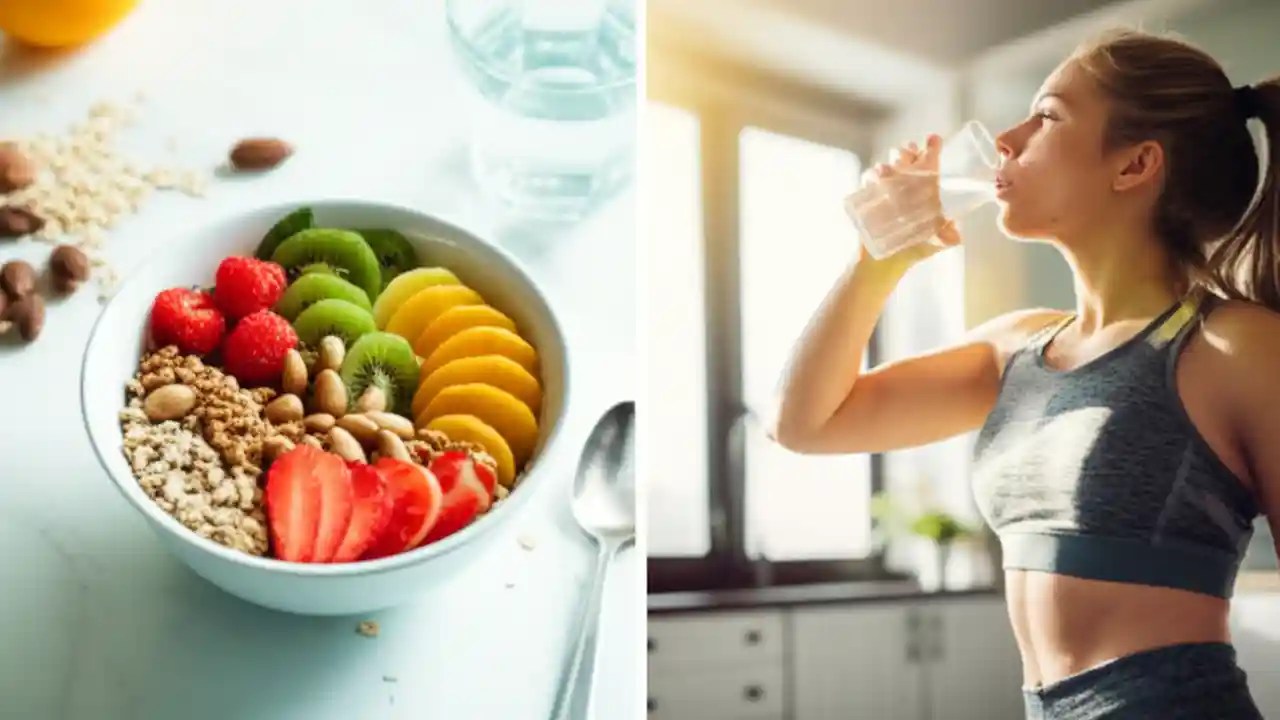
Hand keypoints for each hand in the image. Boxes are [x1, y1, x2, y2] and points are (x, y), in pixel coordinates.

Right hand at [855, 134, 961, 269]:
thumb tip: (957, 235)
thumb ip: (946, 238)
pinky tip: (875, 179)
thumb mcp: (934, 243)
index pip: (929, 164)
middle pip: (906, 158)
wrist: (883, 265)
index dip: (932, 149)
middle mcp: (906, 186)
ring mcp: (887, 191)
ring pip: (887, 165)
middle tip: (908, 154)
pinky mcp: (869, 198)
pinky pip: (868, 179)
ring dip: (889, 164)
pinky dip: (871, 176)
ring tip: (888, 170)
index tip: (933, 139)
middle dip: (907, 151)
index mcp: (924, 191)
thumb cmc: (912, 251)